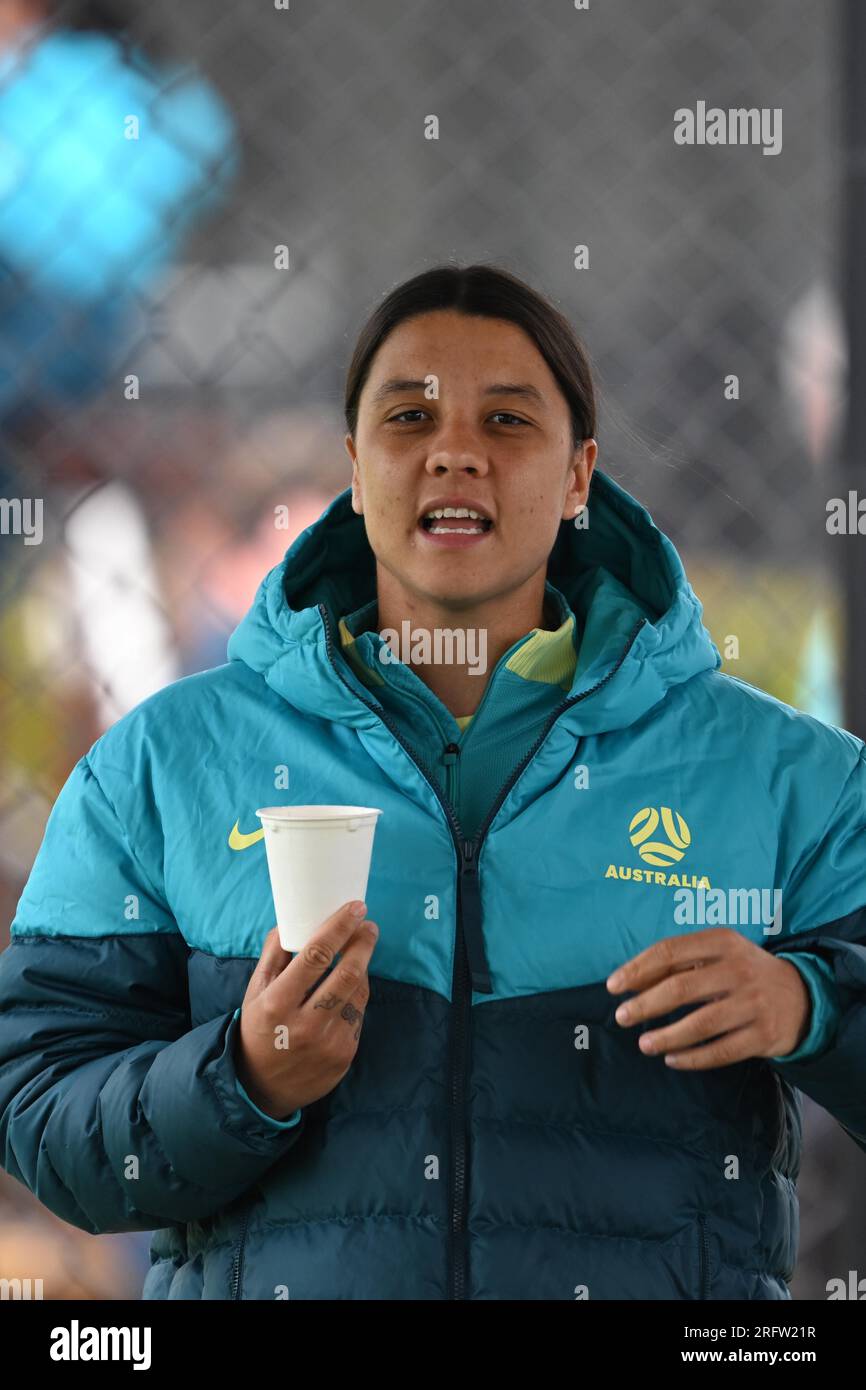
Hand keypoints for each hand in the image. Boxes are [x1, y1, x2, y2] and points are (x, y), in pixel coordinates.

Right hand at [234, 901, 378, 1118]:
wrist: (261, 1089)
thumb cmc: (258, 1031)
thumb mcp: (254, 993)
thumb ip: (272, 956)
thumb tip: (289, 921)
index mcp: (278, 1004)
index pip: (315, 957)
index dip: (339, 928)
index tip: (355, 908)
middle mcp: (305, 1025)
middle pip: (347, 973)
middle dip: (362, 943)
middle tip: (368, 925)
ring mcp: (329, 1043)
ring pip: (358, 993)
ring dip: (363, 967)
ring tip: (360, 950)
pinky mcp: (345, 1056)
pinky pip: (359, 1015)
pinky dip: (357, 995)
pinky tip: (351, 986)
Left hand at [605, 928, 810, 1068]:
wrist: (802, 996)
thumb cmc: (743, 972)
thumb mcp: (717, 954)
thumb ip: (677, 963)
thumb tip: (628, 981)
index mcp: (722, 941)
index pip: (670, 951)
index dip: (637, 969)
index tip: (613, 986)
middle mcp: (739, 969)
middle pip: (682, 988)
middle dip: (646, 1004)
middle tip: (622, 1017)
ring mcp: (754, 1003)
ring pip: (701, 1024)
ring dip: (667, 1035)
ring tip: (644, 1044)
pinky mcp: (764, 1035)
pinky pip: (722, 1051)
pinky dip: (693, 1058)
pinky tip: (672, 1059)